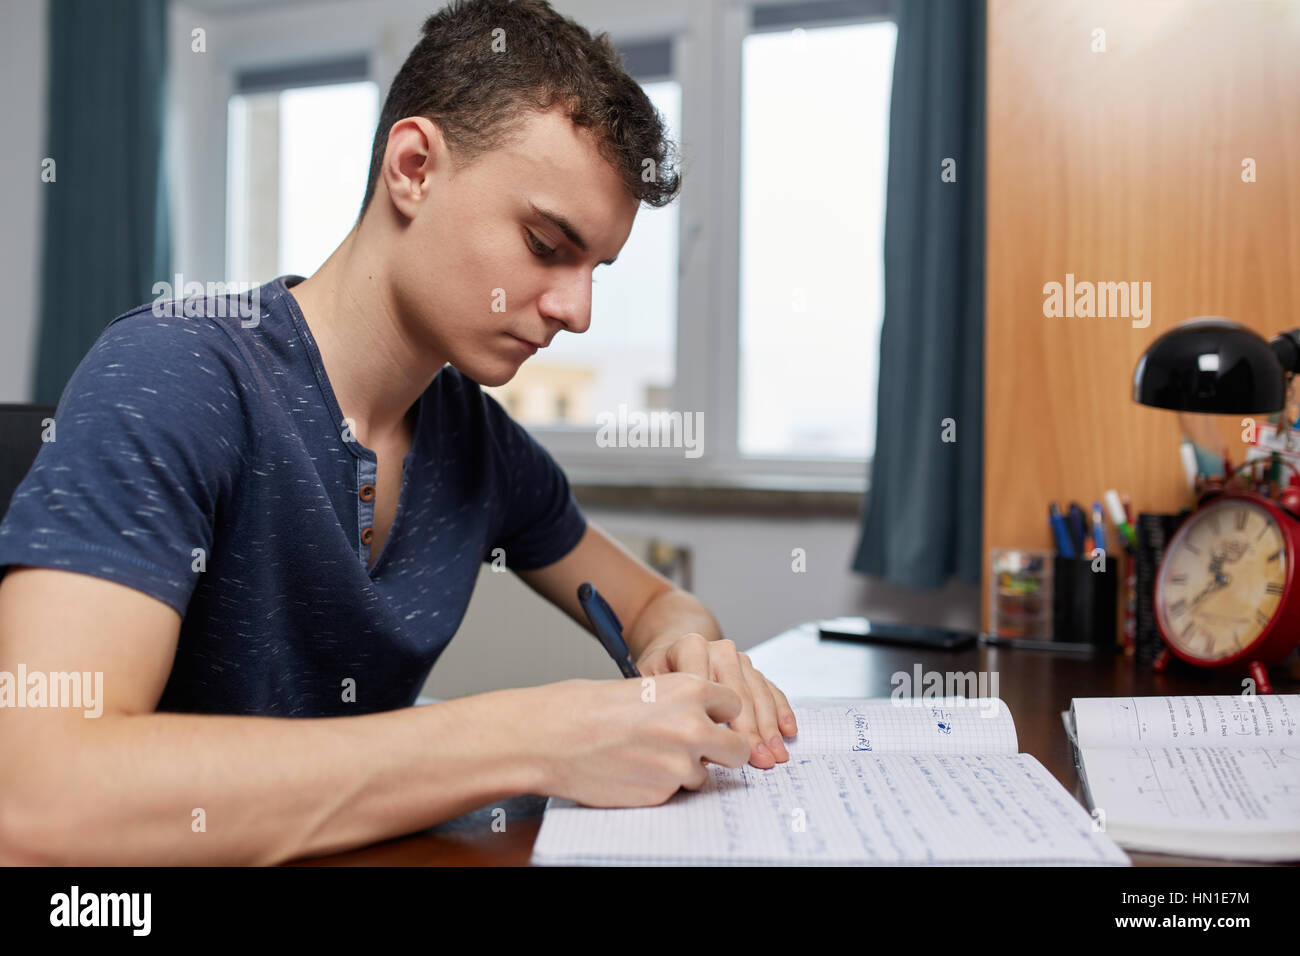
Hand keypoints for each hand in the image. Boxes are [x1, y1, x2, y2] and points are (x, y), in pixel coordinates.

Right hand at [527, 675, 750, 806]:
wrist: (552, 738)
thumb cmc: (587, 707)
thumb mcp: (646, 687)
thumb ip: (681, 702)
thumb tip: (706, 718)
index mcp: (691, 690)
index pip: (734, 705)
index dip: (719, 714)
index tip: (708, 718)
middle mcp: (693, 727)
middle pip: (738, 749)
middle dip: (722, 750)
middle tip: (699, 748)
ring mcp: (680, 765)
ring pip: (705, 774)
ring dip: (685, 769)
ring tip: (645, 755)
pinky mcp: (663, 794)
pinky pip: (675, 792)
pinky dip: (660, 784)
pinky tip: (632, 770)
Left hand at [636, 633, 797, 768]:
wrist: (674, 647)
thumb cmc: (659, 673)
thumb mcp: (646, 679)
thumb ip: (657, 701)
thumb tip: (677, 741)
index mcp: (689, 647)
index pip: (707, 684)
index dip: (717, 718)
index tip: (726, 746)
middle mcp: (718, 649)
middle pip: (738, 693)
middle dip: (750, 730)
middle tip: (759, 758)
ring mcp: (739, 659)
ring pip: (758, 693)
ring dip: (769, 727)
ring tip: (775, 754)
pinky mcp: (752, 670)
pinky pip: (771, 690)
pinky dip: (781, 711)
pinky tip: (788, 730)